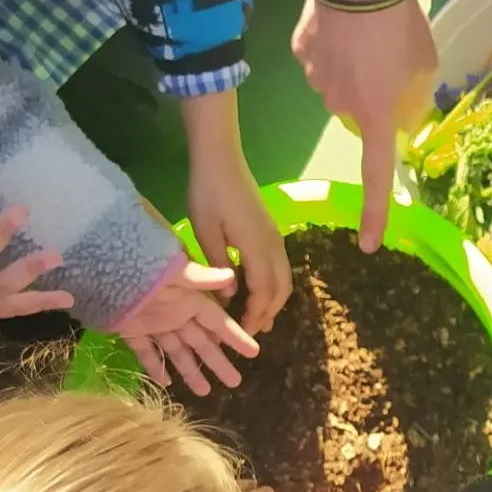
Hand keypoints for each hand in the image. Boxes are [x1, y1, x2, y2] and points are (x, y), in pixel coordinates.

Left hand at [113, 262, 260, 395]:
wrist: (98, 269)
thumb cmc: (139, 268)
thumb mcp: (172, 273)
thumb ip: (199, 278)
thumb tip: (231, 277)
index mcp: (189, 300)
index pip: (218, 322)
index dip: (235, 337)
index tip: (254, 352)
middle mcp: (176, 314)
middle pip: (202, 342)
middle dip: (218, 362)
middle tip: (235, 382)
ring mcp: (154, 324)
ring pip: (177, 352)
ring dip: (190, 370)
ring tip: (204, 392)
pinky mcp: (131, 331)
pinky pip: (147, 352)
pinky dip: (155, 367)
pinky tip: (165, 384)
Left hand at [188, 147, 290, 334]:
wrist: (221, 159)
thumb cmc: (208, 194)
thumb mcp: (205, 233)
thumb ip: (220, 266)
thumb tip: (230, 295)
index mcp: (256, 248)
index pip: (263, 291)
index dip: (255, 314)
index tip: (244, 332)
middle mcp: (272, 245)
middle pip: (281, 288)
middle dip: (269, 312)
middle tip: (254, 331)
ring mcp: (275, 237)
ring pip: (285, 277)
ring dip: (275, 300)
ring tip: (260, 316)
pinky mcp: (271, 230)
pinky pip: (280, 266)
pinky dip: (274, 284)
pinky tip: (258, 288)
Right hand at [292, 0, 435, 252]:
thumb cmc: (399, 23)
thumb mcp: (425, 66)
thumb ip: (415, 99)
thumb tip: (400, 117)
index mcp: (374, 115)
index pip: (376, 176)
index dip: (375, 212)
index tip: (369, 244)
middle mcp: (339, 107)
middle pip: (358, 113)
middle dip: (371, 95)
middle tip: (387, 56)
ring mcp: (314, 79)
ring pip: (337, 85)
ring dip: (352, 68)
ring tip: (364, 32)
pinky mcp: (299, 53)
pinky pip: (319, 60)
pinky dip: (331, 47)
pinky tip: (341, 23)